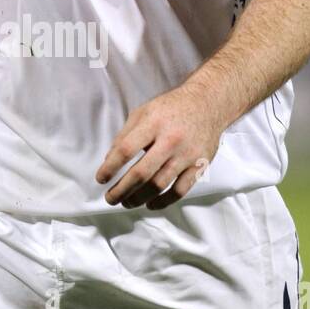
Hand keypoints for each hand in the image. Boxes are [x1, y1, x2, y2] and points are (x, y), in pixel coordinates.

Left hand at [94, 81, 222, 208]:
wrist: (208, 104)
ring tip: (127, 203)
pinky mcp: (199, 165)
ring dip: (139, 198)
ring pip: (159, 185)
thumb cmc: (171, 108)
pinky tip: (151, 204)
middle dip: (122, 190)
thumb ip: (125, 135)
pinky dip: (164, 201)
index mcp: (153, 123)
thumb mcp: (143, 112)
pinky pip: (180, 190)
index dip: (110, 167)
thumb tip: (109, 161)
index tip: (101, 179)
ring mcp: (187, 155)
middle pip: (142, 173)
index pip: (126, 150)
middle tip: (110, 198)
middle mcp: (171, 140)